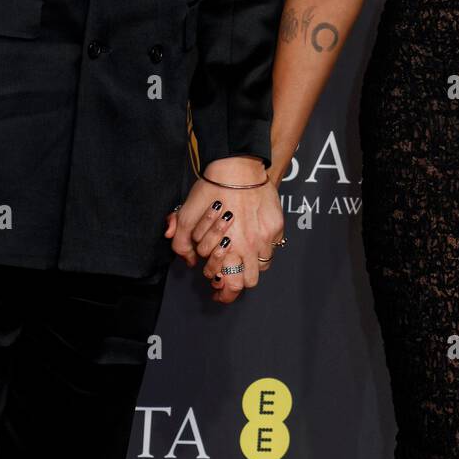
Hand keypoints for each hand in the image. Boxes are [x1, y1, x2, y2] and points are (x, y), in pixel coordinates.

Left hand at [164, 158, 284, 304]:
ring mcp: (266, 236)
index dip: (222, 293)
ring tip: (238, 258)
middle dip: (235, 283)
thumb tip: (189, 261)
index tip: (216, 290)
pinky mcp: (276, 226)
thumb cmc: (214, 188)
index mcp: (229, 247)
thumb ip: (182, 242)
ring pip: (261, 267)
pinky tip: (250, 241)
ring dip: (248, 267)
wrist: (239, 165)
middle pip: (247, 282)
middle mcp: (251, 245)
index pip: (230, 285)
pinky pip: (271, 248)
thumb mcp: (188, 214)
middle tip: (226, 278)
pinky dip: (261, 250)